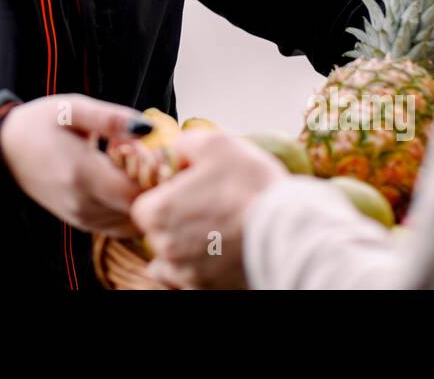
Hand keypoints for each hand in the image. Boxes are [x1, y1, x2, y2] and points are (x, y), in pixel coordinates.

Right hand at [0, 94, 147, 237]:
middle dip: (153, 190)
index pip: (138, 194)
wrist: (5, 150)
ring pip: (131, 223)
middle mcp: (82, 203)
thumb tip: (148, 128)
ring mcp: (81, 217)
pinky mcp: (80, 222)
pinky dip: (128, 209)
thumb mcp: (73, 108)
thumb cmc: (41, 123)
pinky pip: (118, 226)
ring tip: (134, 170)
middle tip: (151, 161)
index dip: (157, 178)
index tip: (158, 155)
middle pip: (138, 211)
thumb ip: (111, 118)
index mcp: (82, 173)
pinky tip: (122, 183)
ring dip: (141, 200)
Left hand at [130, 130, 286, 288]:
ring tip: (215, 233)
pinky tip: (218, 255)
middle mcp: (165, 248)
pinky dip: (199, 270)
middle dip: (177, 221)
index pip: (145, 205)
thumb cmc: (251, 186)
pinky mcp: (208, 290)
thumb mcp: (215, 143)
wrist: (288, 231)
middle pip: (158, 233)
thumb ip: (183, 144)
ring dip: (186, 248)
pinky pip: (190, 282)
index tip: (190, 191)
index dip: (166, 195)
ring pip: (172, 261)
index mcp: (157, 212)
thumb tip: (174, 154)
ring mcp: (186, 273)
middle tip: (209, 207)